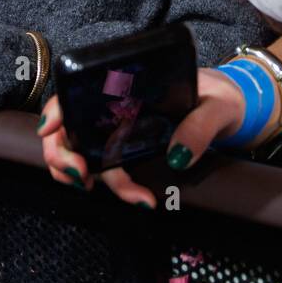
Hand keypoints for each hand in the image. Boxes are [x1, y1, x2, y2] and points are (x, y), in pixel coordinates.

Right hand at [38, 67, 245, 207]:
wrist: (231, 109)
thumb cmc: (218, 95)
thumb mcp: (216, 103)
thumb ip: (199, 125)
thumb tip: (176, 156)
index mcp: (124, 84)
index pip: (76, 90)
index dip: (56, 108)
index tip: (50, 127)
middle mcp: (113, 106)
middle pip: (67, 127)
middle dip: (62, 154)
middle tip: (81, 176)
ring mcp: (118, 130)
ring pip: (81, 152)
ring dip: (85, 176)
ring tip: (128, 195)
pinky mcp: (130, 150)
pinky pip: (108, 169)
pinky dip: (116, 187)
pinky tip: (139, 198)